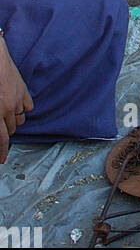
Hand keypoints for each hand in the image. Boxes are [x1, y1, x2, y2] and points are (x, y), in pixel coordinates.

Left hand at [0, 36, 33, 163]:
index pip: (1, 139)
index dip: (2, 151)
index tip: (2, 160)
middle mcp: (9, 109)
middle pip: (12, 130)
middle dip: (7, 132)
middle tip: (1, 129)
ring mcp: (18, 99)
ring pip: (20, 119)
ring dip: (14, 121)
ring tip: (7, 117)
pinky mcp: (23, 89)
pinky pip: (28, 106)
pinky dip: (23, 109)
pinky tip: (17, 106)